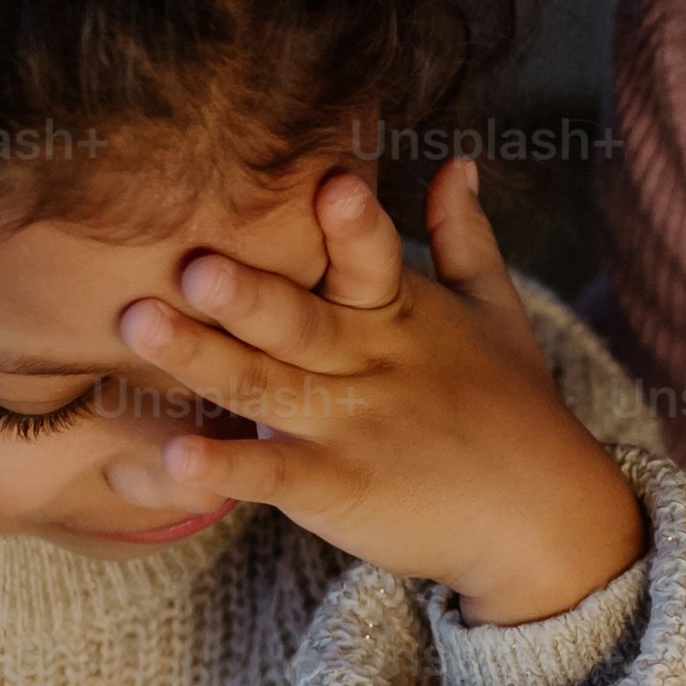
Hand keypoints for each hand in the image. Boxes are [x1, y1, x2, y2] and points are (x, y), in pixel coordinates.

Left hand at [112, 162, 646, 627]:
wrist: (547, 522)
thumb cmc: (514, 409)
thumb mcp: (498, 313)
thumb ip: (465, 237)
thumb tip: (455, 162)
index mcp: (400, 316)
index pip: (374, 261)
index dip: (353, 228)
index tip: (329, 184)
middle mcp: (371, 367)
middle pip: (301, 323)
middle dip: (248, 293)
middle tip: (191, 261)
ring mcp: (351, 431)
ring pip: (267, 388)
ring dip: (203, 360)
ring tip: (138, 327)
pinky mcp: (336, 490)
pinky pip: (273, 476)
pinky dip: (226, 469)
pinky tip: (175, 456)